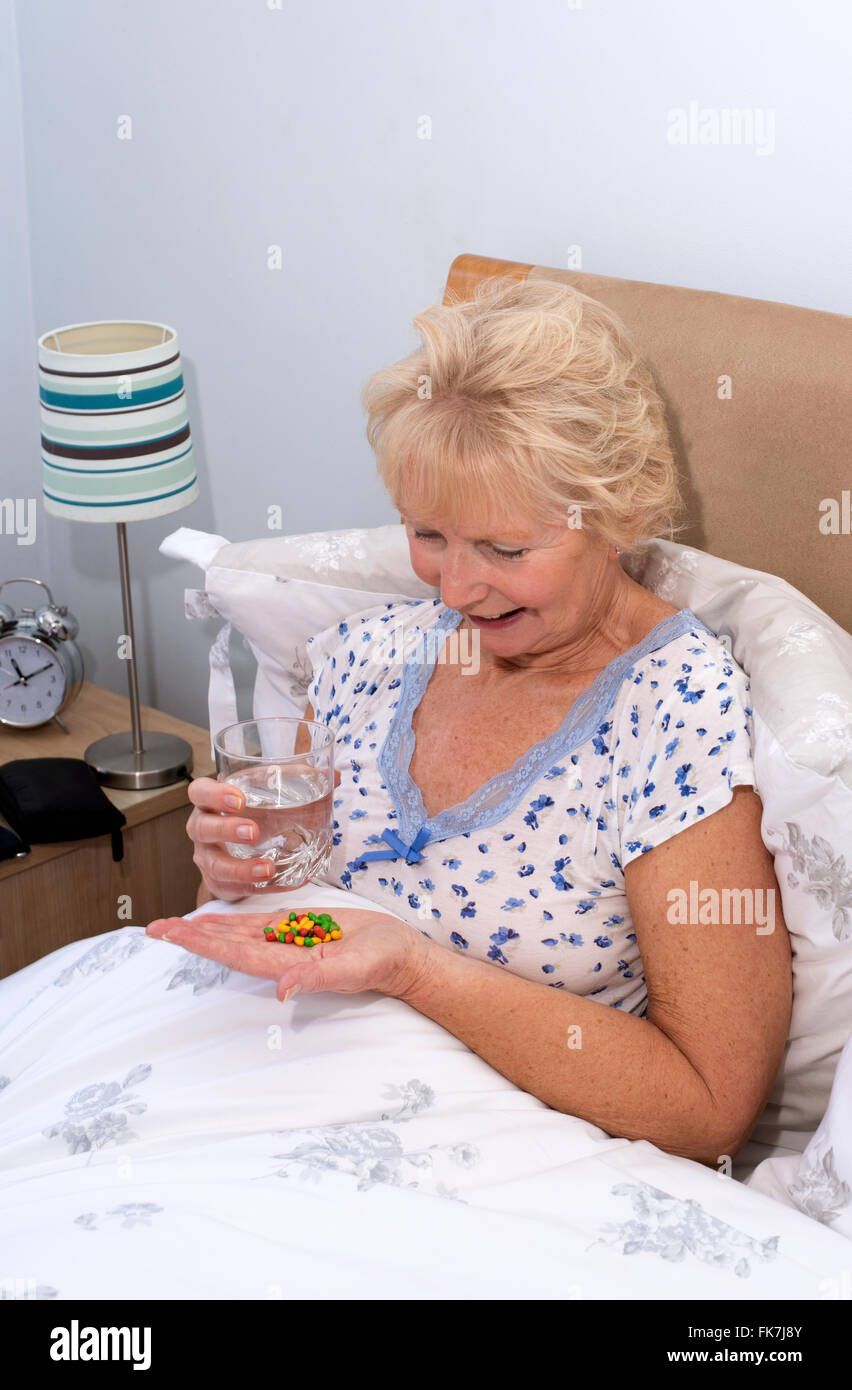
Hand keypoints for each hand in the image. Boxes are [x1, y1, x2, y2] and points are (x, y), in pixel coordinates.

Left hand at [145, 905, 431, 1002]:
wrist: (400, 954)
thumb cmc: (382, 962)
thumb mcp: (354, 968)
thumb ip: (318, 978)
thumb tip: (281, 989)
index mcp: (286, 965)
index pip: (234, 954)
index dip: (201, 943)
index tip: (171, 935)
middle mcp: (278, 955)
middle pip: (225, 944)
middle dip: (189, 937)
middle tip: (153, 929)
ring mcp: (286, 942)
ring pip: (235, 934)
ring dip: (203, 929)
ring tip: (170, 924)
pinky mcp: (297, 928)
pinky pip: (257, 924)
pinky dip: (231, 919)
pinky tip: (212, 915)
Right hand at [186, 770, 340, 901]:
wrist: (239, 850)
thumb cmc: (253, 814)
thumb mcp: (269, 794)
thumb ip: (298, 781)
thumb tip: (333, 775)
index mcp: (211, 801)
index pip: (199, 792)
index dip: (214, 794)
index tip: (239, 799)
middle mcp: (203, 829)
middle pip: (201, 827)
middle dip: (225, 830)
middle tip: (253, 832)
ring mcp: (208, 858)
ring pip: (214, 865)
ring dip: (240, 868)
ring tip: (268, 868)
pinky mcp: (219, 883)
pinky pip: (235, 888)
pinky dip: (260, 887)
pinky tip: (283, 882)